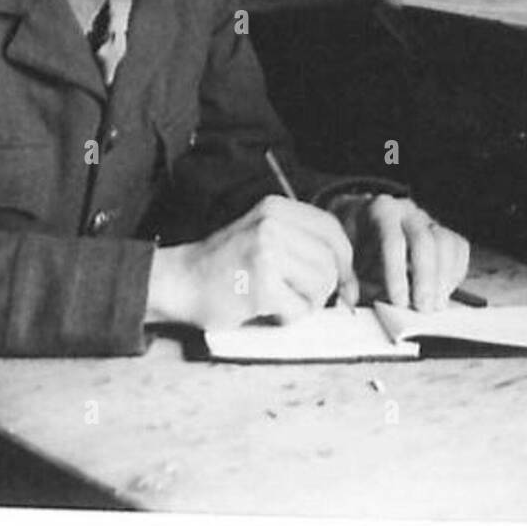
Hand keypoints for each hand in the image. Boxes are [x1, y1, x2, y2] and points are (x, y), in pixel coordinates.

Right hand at [146, 195, 357, 329]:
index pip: (331, 229)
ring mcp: (266, 253)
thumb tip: (347, 275)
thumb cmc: (223, 264)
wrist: (178, 281)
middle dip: (326, 287)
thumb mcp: (262, 232)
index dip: (345, 259)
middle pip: (331, 260)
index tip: (346, 282)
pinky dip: (290, 317)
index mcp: (275, 208)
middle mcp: (272, 224)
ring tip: (283, 301)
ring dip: (308, 302)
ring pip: (321, 284)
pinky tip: (269, 310)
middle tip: (306, 298)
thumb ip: (300, 242)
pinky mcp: (261, 285)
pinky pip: (300, 309)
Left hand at [345, 195, 469, 311]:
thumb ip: (348, 278)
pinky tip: (443, 293)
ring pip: (446, 243)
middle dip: (425, 278)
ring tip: (435, 306)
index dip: (396, 272)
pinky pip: (458, 249)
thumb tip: (349, 299)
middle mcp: (407, 211)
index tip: (399, 301)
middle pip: (424, 241)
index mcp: (380, 211)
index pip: (392, 239)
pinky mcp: (444, 232)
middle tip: (422, 308)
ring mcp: (428, 220)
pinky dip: (454, 273)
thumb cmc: (356, 246)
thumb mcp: (346, 259)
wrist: (365, 228)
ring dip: (443, 279)